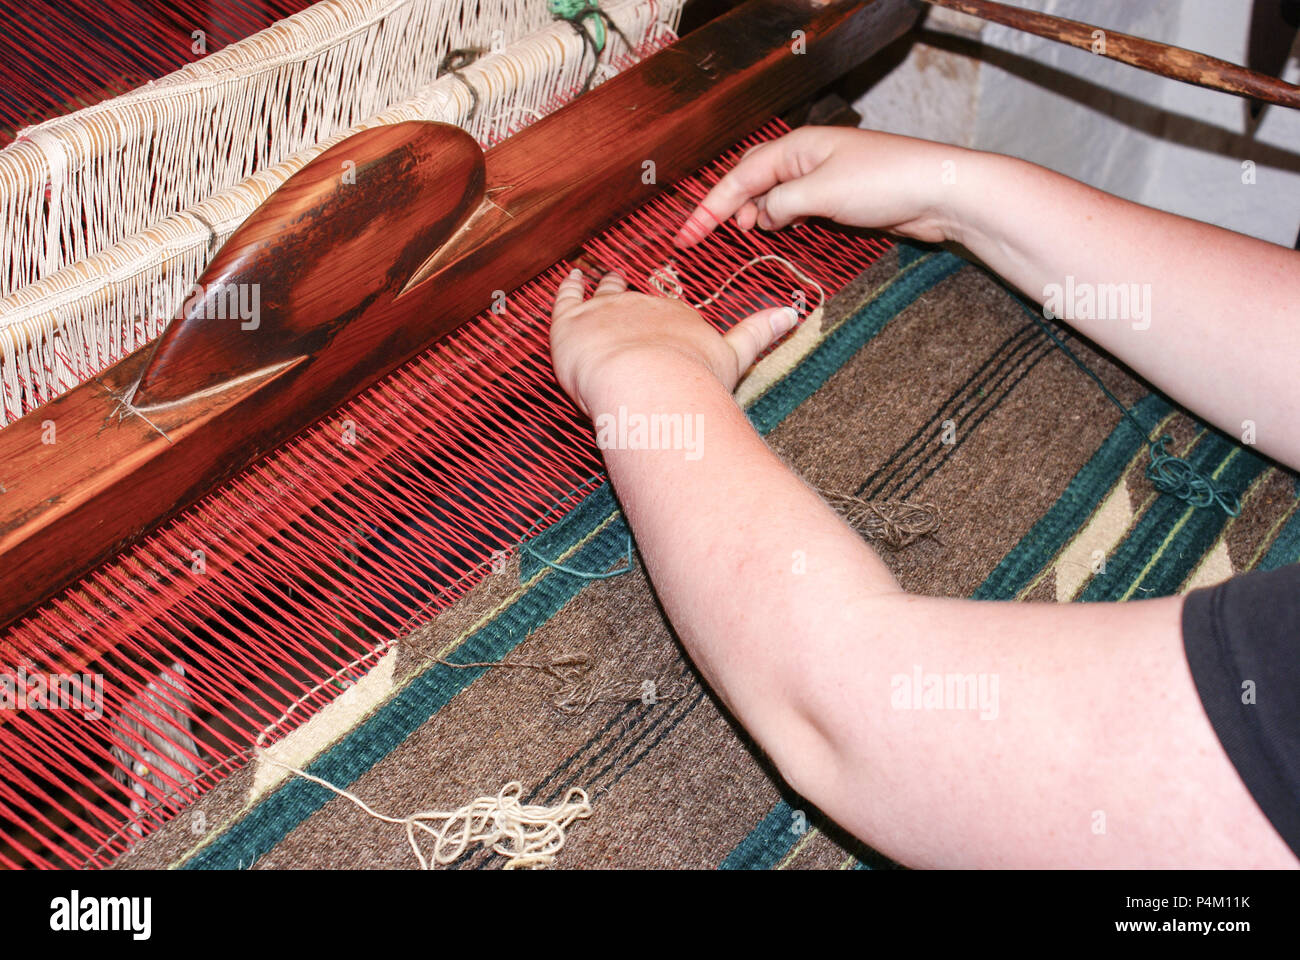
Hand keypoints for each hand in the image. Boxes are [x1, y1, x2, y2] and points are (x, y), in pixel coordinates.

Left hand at [549, 267, 798, 415]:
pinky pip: (568, 295)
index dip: (664, 309)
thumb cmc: (692, 382)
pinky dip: (569, 285)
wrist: (651, 385)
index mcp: (679, 316)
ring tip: (600, 277)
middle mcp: (645, 306)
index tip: (665, 302)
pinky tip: (570, 277)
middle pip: (638, 297)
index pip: (670, 309)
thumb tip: (794, 312)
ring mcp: (608, 310)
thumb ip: (759, 334)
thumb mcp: (735, 359)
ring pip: (604, 292)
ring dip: (602, 284)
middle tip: (627, 282)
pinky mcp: (573, 322)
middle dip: (632, 293)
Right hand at [673, 126, 968, 247]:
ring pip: (772, 195)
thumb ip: (781, 205)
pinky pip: (795, 207)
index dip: (709, 208)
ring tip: (739, 237)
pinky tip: (774, 233)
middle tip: (699, 237)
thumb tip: (761, 216)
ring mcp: (822, 176)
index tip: (686, 235)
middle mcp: (805, 157)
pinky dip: (778, 220)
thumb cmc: (885, 181)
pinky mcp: (838, 198)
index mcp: (796, 146)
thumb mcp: (821, 194)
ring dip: (753, 215)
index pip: (739, 178)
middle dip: (724, 207)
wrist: (939, 191)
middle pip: (750, 180)